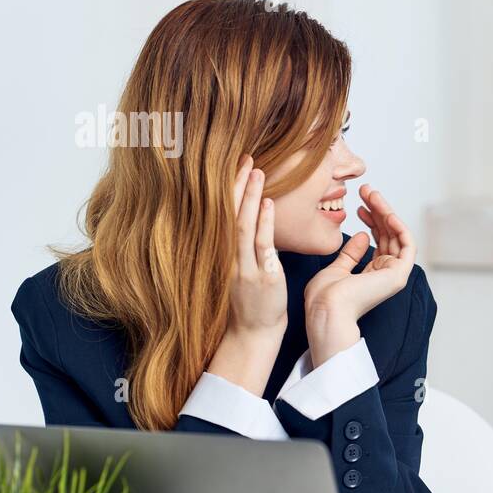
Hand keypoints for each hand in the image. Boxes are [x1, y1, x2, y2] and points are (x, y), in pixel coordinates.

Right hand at [207, 155, 287, 395]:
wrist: (252, 334)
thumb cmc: (251, 303)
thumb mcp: (242, 269)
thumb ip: (244, 246)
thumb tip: (252, 220)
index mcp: (225, 253)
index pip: (225, 214)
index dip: (230, 189)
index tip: (236, 166)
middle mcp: (230, 257)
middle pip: (229, 213)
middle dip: (237, 185)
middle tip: (245, 158)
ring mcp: (244, 267)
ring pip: (243, 225)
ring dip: (249, 196)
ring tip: (256, 171)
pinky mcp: (261, 277)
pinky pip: (261, 246)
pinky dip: (264, 222)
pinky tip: (267, 203)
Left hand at [304, 184, 416, 365]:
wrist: (326, 310)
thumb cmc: (325, 297)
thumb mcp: (336, 268)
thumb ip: (350, 254)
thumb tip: (362, 235)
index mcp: (372, 275)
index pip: (379, 241)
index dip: (371, 220)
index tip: (358, 206)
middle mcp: (386, 274)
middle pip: (389, 235)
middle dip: (378, 210)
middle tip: (366, 191)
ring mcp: (394, 274)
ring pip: (397, 235)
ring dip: (386, 212)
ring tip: (371, 195)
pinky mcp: (398, 273)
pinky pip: (407, 244)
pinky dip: (400, 226)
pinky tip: (386, 212)